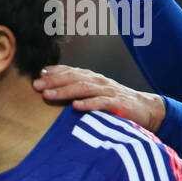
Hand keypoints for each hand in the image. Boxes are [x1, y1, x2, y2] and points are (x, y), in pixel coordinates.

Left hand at [33, 65, 165, 131]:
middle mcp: (98, 82)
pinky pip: (101, 103)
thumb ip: (76, 91)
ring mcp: (108, 92)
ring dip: (64, 91)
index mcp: (92, 78)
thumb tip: (49, 90)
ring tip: (48, 95)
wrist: (146, 109)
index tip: (38, 75)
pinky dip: (88, 104)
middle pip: (73, 78)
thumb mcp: (94, 94)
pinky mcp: (118, 104)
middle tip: (36, 85)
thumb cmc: (114, 103)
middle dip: (53, 81)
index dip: (54, 72)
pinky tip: (75, 107)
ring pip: (84, 88)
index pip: (71, 71)